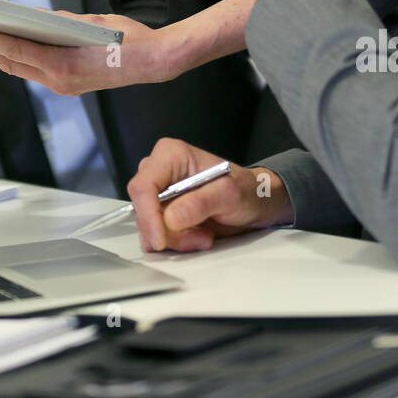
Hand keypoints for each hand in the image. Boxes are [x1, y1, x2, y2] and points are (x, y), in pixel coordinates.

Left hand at [0, 12, 176, 94]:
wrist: (154, 61)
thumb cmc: (128, 39)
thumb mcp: (91, 23)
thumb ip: (61, 22)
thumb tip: (34, 19)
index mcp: (64, 65)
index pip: (16, 50)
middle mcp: (60, 80)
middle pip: (13, 63)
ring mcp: (64, 86)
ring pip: (21, 70)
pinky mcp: (69, 85)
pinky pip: (35, 72)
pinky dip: (17, 60)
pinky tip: (6, 49)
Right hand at [128, 139, 293, 251]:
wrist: (254, 202)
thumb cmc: (245, 190)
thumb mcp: (230, 193)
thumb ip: (201, 203)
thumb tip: (170, 218)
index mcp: (170, 155)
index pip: (143, 186)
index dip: (148, 215)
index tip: (161, 240)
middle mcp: (159, 172)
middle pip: (144, 210)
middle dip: (170, 232)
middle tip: (202, 237)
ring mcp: (159, 194)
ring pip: (148, 227)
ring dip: (176, 240)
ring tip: (205, 236)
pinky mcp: (163, 213)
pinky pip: (157, 235)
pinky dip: (177, 243)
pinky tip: (199, 236)